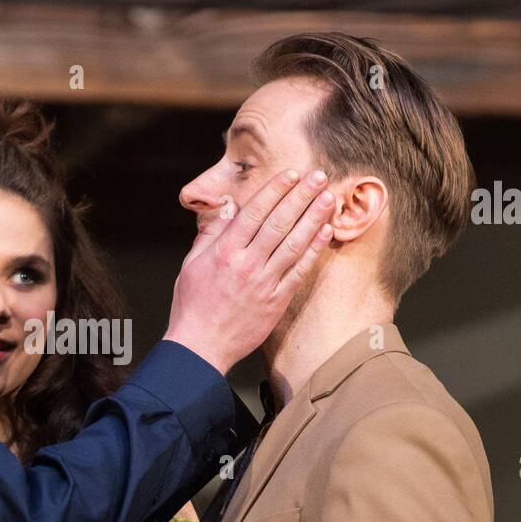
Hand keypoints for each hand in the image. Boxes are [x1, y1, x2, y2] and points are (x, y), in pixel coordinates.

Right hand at [164, 169, 334, 375]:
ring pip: (293, 244)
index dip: (275, 191)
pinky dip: (313, 250)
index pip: (254, 213)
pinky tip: (325, 232)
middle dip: (301, 197)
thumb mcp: (192, 264)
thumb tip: (228, 206)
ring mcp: (264, 284)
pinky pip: (299, 271)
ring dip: (314, 218)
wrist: (200, 347)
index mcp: (224, 252)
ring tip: (329, 198)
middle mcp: (246, 264)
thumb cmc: (192, 306)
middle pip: (278, 223)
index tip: (291, 174)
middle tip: (319, 177)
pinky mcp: (276, 302)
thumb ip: (211, 233)